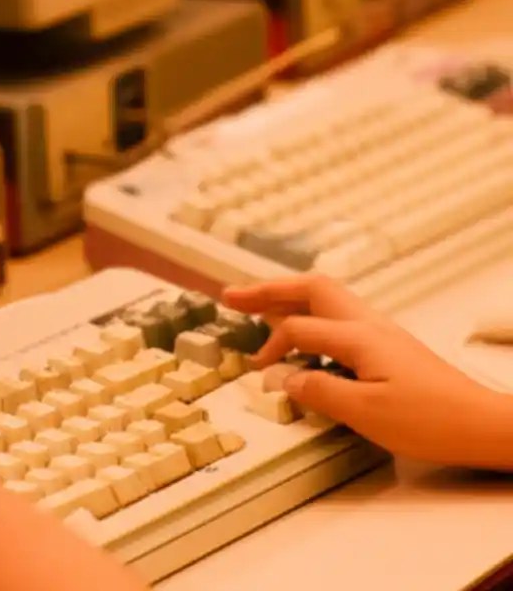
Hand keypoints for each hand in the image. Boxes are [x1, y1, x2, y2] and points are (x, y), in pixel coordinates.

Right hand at [223, 275, 512, 469]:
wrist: (483, 425)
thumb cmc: (430, 421)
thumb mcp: (366, 414)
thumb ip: (318, 392)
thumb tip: (282, 380)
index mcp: (358, 337)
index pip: (299, 329)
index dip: (272, 348)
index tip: (259, 372)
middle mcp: (369, 325)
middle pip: (312, 289)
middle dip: (268, 290)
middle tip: (231, 296)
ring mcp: (381, 333)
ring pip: (327, 298)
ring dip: (289, 297)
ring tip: (259, 305)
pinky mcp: (389, 346)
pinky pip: (339, 316)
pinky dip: (311, 314)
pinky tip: (304, 333)